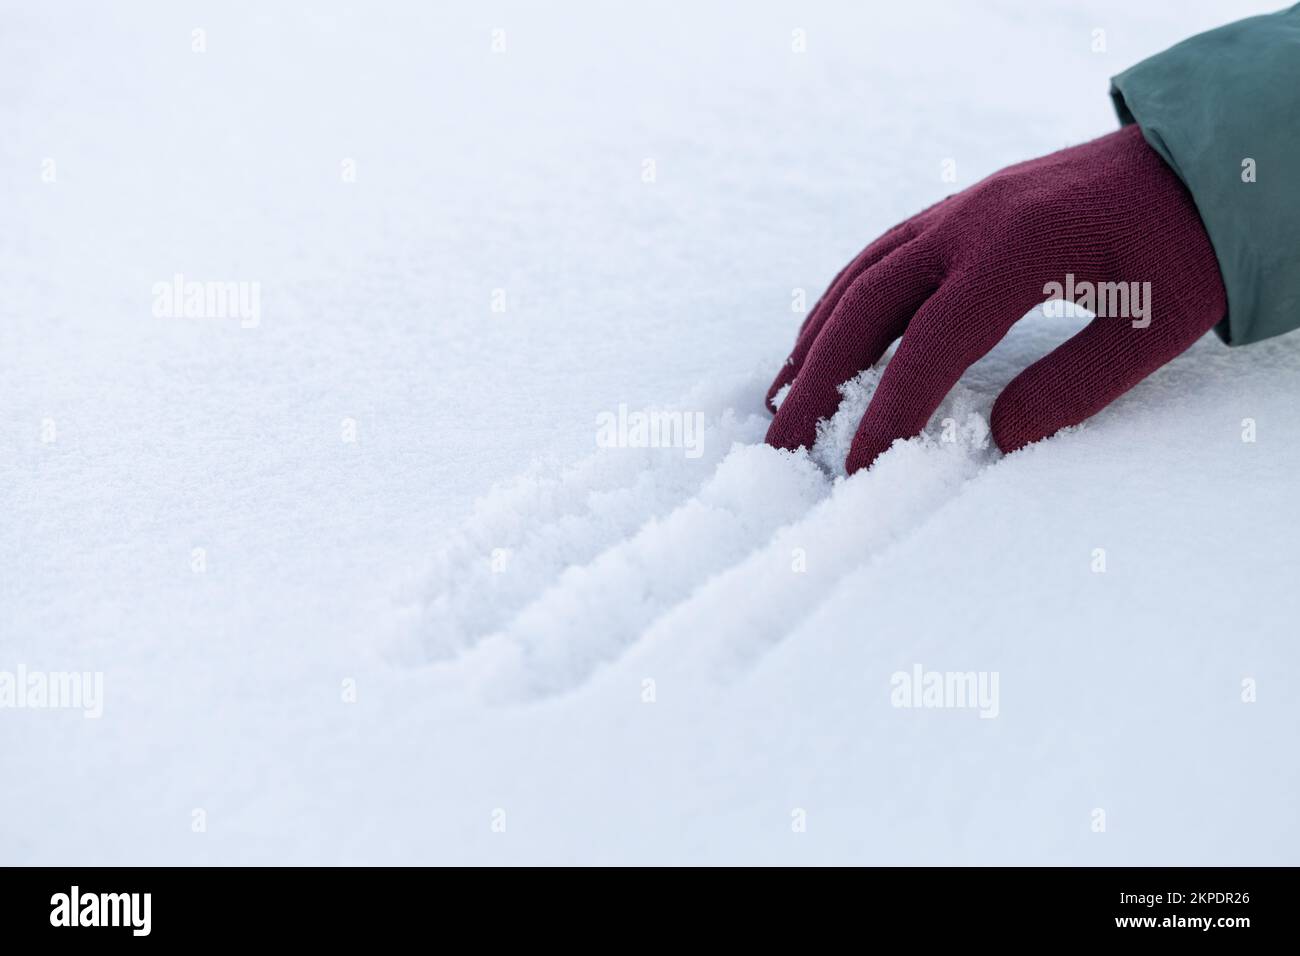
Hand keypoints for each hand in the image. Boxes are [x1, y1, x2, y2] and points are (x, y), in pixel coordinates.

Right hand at [765, 124, 1226, 472]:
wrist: (1195, 158)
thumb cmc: (1182, 244)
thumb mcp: (1153, 325)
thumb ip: (1074, 385)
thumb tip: (996, 438)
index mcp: (1016, 251)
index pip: (929, 345)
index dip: (887, 410)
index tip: (855, 466)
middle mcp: (968, 224)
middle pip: (865, 308)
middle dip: (816, 380)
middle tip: (779, 443)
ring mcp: (956, 211)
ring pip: (859, 278)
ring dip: (814, 341)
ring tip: (780, 399)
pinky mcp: (957, 212)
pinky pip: (878, 259)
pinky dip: (840, 304)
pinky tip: (823, 341)